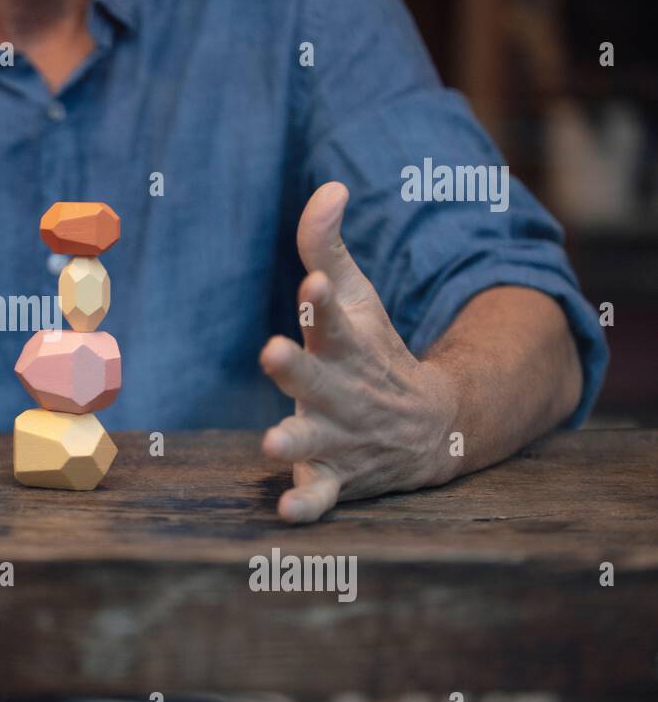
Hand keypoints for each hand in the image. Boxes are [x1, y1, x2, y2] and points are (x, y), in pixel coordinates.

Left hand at [258, 182, 459, 522]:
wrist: (430, 429)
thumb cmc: (373, 353)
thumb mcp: (355, 296)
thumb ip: (326, 244)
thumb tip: (329, 186)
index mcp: (344, 345)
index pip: (332, 317)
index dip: (322, 300)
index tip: (314, 282)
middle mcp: (341, 392)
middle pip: (316, 378)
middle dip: (295, 367)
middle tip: (272, 351)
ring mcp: (339, 437)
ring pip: (313, 441)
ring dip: (294, 441)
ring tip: (271, 442)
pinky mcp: (331, 478)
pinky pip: (320, 498)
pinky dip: (307, 508)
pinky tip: (287, 514)